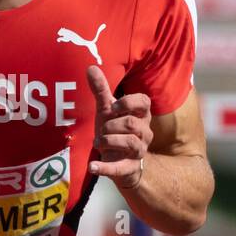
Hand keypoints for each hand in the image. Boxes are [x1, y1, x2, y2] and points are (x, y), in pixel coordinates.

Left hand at [85, 65, 151, 189]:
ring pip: (130, 143)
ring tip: (98, 142)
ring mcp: (139, 151)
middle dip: (112, 125)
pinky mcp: (130, 168)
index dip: (128, 102)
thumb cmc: (115, 130)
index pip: (144, 102)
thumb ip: (101, 90)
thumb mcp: (107, 110)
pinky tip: (92, 166)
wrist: (117, 160)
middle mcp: (144, 132)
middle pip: (132, 123)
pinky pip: (119, 168)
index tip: (113, 107)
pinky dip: (104, 168)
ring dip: (108, 141)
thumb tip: (90, 67)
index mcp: (141, 115)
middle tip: (102, 129)